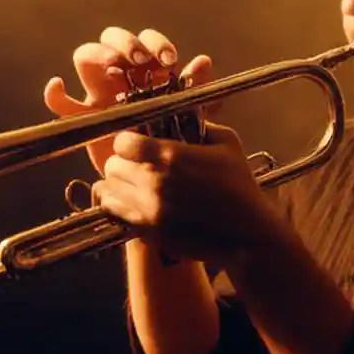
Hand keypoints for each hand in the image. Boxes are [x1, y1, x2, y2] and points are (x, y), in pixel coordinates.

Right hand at [43, 27, 213, 174]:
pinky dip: (54, 93)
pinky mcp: (83, 117)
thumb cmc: (167, 142)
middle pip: (113, 38)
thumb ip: (194, 91)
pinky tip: (59, 85)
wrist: (151, 179)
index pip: (146, 41)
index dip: (156, 42)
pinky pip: (59, 102)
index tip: (169, 59)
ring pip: (86, 55)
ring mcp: (98, 93)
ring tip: (114, 65)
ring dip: (99, 53)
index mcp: (147, 71)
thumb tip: (204, 62)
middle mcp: (120, 75)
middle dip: (126, 42)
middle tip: (141, 60)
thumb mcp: (185, 116)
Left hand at [92, 122, 287, 265]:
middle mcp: (152, 183)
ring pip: (107, 193)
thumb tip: (182, 119)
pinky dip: (120, 209)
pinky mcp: (147, 234)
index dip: (128, 142)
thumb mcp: (227, 143)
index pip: (122, 142)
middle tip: (136, 167)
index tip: (137, 146)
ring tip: (131, 187)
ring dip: (117, 187)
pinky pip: (115, 217)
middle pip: (111, 167)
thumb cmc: (240, 186)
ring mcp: (147, 211)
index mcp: (169, 156)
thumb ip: (200, 126)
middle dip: (122, 164)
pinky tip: (133, 206)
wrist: (246, 234)